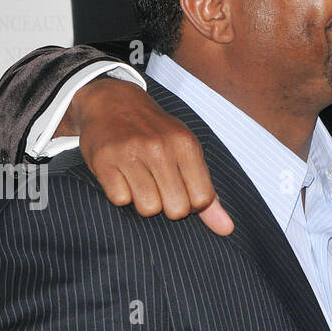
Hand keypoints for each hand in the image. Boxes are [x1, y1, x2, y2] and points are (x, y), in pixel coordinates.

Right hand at [70, 78, 233, 235]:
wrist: (112, 100)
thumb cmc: (155, 132)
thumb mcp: (187, 154)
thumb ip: (208, 195)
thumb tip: (227, 230)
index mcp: (185, 145)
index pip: (202, 199)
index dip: (191, 203)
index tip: (180, 189)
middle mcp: (159, 147)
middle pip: (176, 209)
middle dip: (167, 206)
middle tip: (157, 186)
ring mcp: (130, 153)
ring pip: (148, 208)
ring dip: (143, 201)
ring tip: (139, 180)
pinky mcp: (104, 160)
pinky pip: (120, 200)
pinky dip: (120, 193)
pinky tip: (120, 175)